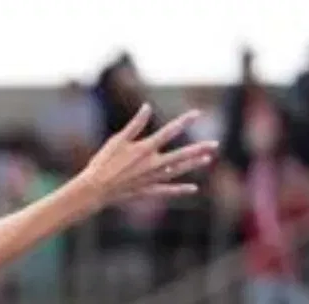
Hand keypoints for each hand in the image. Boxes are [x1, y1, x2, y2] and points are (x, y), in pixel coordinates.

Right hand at [75, 105, 216, 205]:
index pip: (169, 132)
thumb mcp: (117, 140)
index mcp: (144, 148)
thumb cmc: (102, 163)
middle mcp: (152, 164)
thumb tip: (147, 107)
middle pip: (181, 154)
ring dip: (193, 165)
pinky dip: (180, 190)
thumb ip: (135, 125)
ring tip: (208, 159)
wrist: (94, 189)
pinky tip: (193, 188)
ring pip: (177, 171)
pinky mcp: (147, 191)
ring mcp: (151, 179)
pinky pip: (167, 190)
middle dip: (198, 148)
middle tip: (215, 144)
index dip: (183, 121)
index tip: (197, 113)